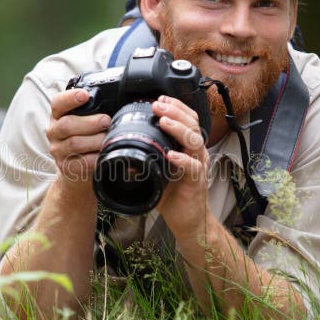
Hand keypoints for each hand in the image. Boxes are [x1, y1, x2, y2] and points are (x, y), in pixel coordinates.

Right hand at [46, 88, 110, 193]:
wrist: (77, 170)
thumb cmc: (85, 138)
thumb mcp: (85, 120)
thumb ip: (94, 110)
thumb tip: (120, 100)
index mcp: (58, 115)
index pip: (58, 103)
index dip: (70, 98)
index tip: (85, 95)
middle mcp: (54, 132)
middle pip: (67, 125)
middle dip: (90, 122)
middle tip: (106, 121)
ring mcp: (58, 150)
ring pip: (74, 144)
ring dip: (95, 140)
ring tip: (108, 138)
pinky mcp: (66, 167)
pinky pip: (82, 162)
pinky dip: (96, 157)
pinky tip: (104, 153)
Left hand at [151, 95, 210, 239]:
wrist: (187, 220)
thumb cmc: (173, 195)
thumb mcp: (157, 171)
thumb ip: (146, 157)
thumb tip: (122, 148)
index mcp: (187, 148)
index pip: (187, 120)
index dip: (176, 107)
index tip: (160, 99)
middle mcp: (195, 154)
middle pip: (192, 124)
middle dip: (175, 111)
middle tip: (158, 105)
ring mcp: (198, 166)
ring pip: (194, 141)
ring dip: (179, 129)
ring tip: (165, 121)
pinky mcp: (197, 182)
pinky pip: (192, 167)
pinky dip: (182, 160)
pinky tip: (172, 155)